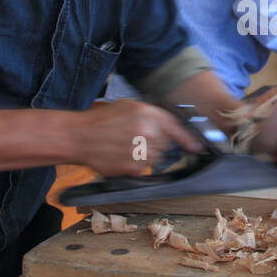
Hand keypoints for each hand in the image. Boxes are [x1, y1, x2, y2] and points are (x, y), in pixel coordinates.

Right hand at [72, 100, 200, 177]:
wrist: (79, 136)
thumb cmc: (102, 120)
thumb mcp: (129, 107)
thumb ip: (152, 115)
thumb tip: (172, 128)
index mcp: (148, 113)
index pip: (177, 128)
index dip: (189, 140)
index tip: (197, 147)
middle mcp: (147, 132)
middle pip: (166, 145)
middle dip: (157, 144)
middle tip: (137, 139)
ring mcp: (140, 151)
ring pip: (156, 158)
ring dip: (147, 155)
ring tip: (127, 147)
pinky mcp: (132, 167)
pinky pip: (143, 169)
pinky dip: (135, 165)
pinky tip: (121, 156)